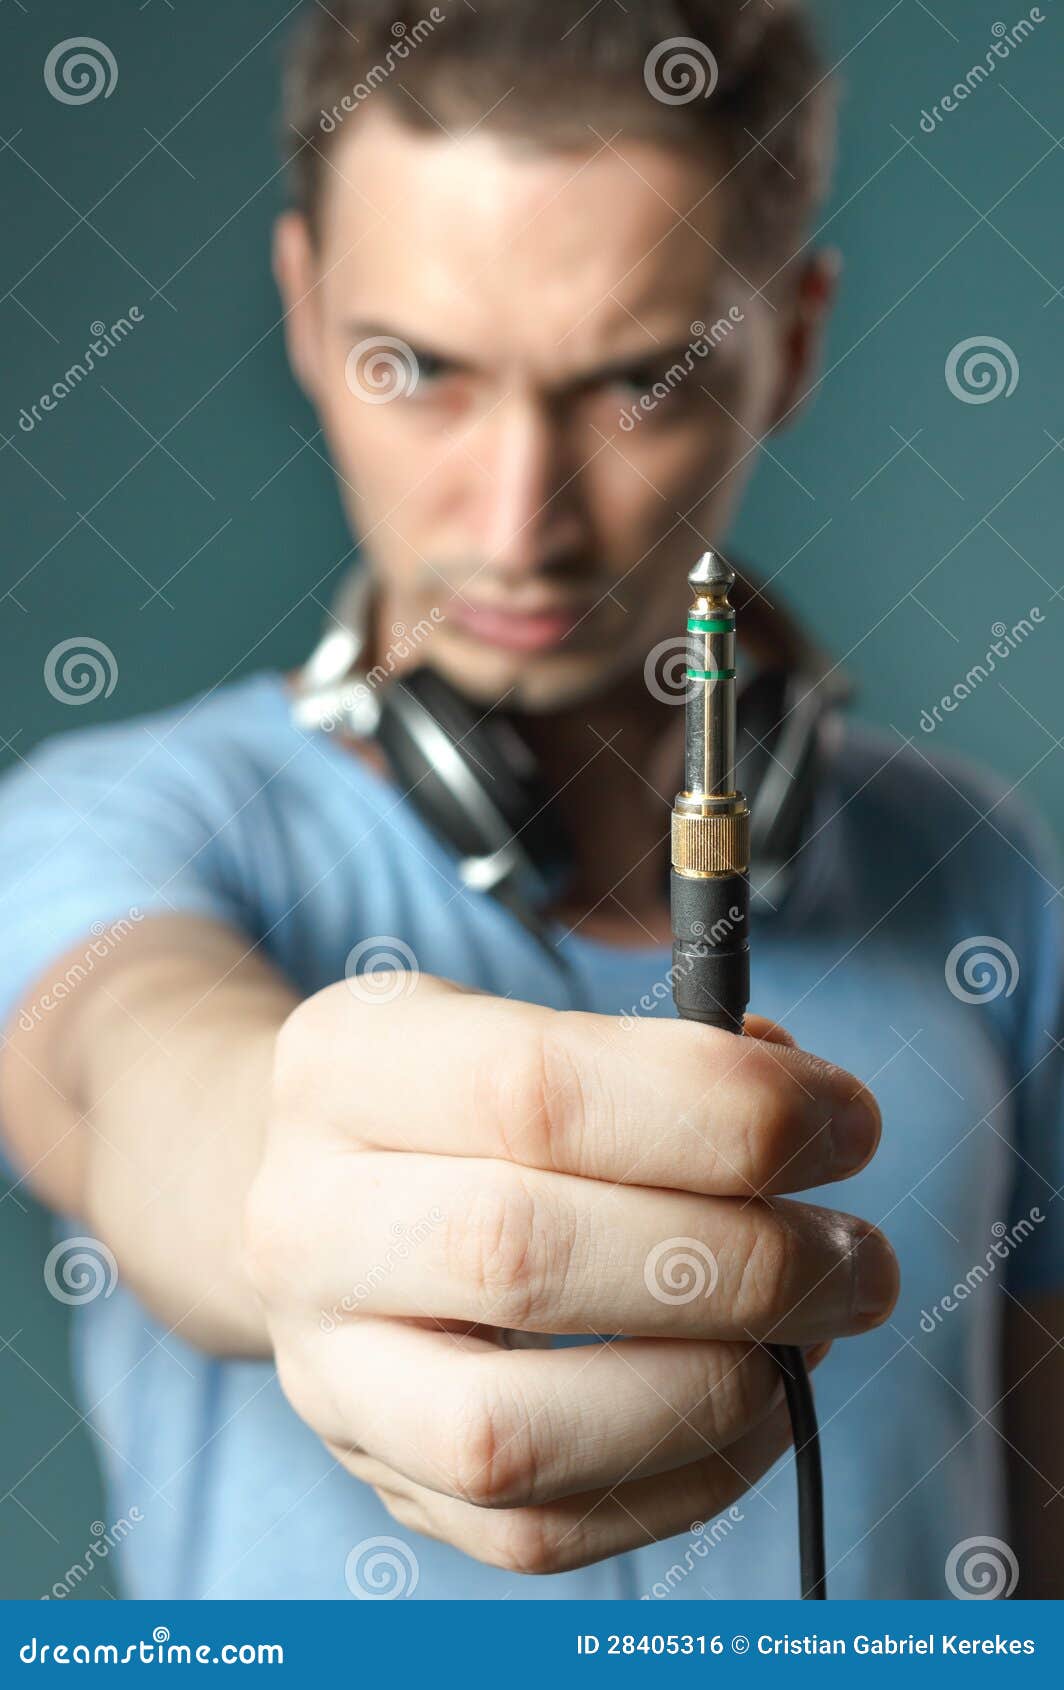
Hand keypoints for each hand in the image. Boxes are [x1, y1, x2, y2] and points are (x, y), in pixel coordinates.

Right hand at [244, 975, 895, 1574]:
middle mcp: (305, 1220)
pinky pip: (538, 1531)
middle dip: (740, 1263)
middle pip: (522, 1255)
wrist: (317, 1198)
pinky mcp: (383, 1480)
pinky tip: (753, 1408)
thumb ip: (657, 1058)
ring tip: (808, 1337)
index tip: (847, 1124)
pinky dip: (684, 1481)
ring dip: (714, 1391)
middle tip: (858, 1255)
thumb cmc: (463, 1103)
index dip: (721, 1111)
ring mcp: (328, 1371)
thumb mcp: (524, 1024)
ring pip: (513, 1430)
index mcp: (346, 1064)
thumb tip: (802, 1114)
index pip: (536, 1087)